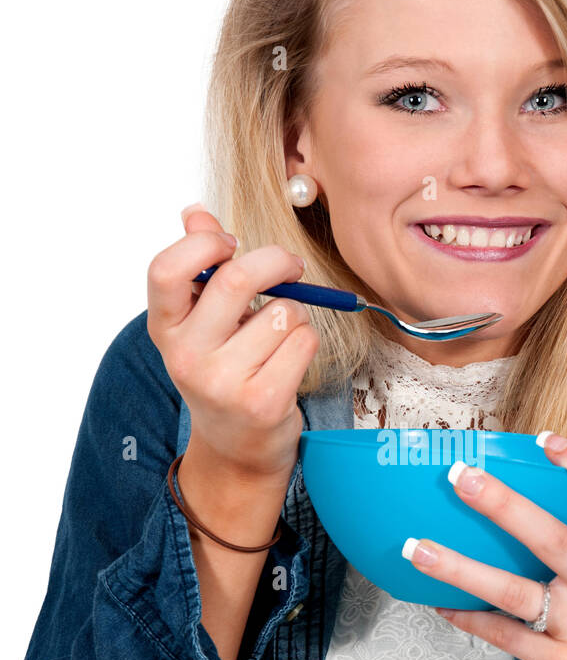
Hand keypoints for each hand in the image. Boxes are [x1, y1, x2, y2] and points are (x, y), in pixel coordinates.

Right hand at [147, 204, 318, 485]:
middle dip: (276, 261)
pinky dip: (306, 341)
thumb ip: (200, 267)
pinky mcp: (263, 402)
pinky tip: (289, 360)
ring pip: (284, 311)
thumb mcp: (201, 322)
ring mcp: (223, 383)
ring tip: (279, 336)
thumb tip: (195, 211)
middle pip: (237, 279)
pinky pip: (304, 342)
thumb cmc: (224, 370)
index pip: (167, 269)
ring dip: (295, 314)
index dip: (205, 244)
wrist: (237, 448)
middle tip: (291, 266)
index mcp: (166, 328)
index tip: (231, 243)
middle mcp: (186, 356)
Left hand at [402, 434, 566, 659]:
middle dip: (503, 504)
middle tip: (462, 476)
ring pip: (513, 592)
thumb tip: (539, 510)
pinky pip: (506, 637)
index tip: (547, 441)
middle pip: (551, 537)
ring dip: (460, 568)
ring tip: (418, 548)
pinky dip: (470, 620)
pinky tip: (442, 606)